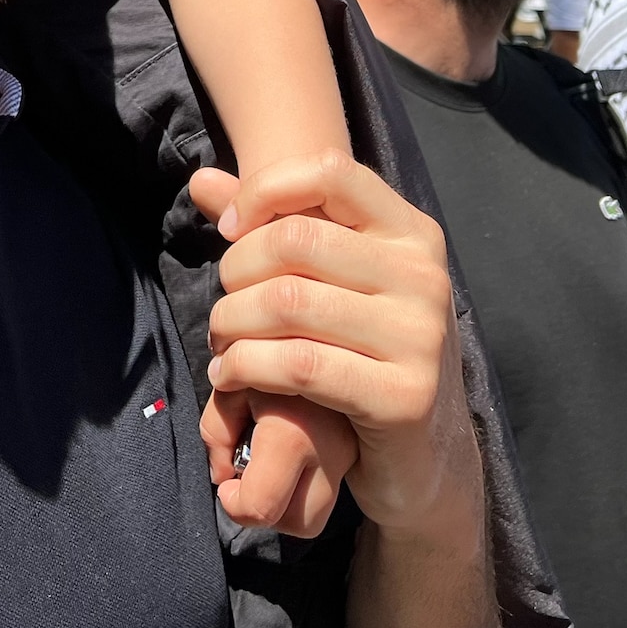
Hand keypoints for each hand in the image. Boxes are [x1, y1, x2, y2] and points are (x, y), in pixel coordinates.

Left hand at [191, 153, 478, 540]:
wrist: (427, 455)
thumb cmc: (363, 354)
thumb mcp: (331, 284)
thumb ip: (270, 227)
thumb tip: (199, 179)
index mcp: (412, 234)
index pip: (330, 172)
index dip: (266, 191)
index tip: (229, 230)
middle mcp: (424, 276)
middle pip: (295, 240)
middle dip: (235, 272)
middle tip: (222, 307)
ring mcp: (420, 336)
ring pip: (288, 303)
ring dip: (230, 324)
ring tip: (220, 345)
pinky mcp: (404, 397)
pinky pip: (299, 365)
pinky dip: (246, 368)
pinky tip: (229, 378)